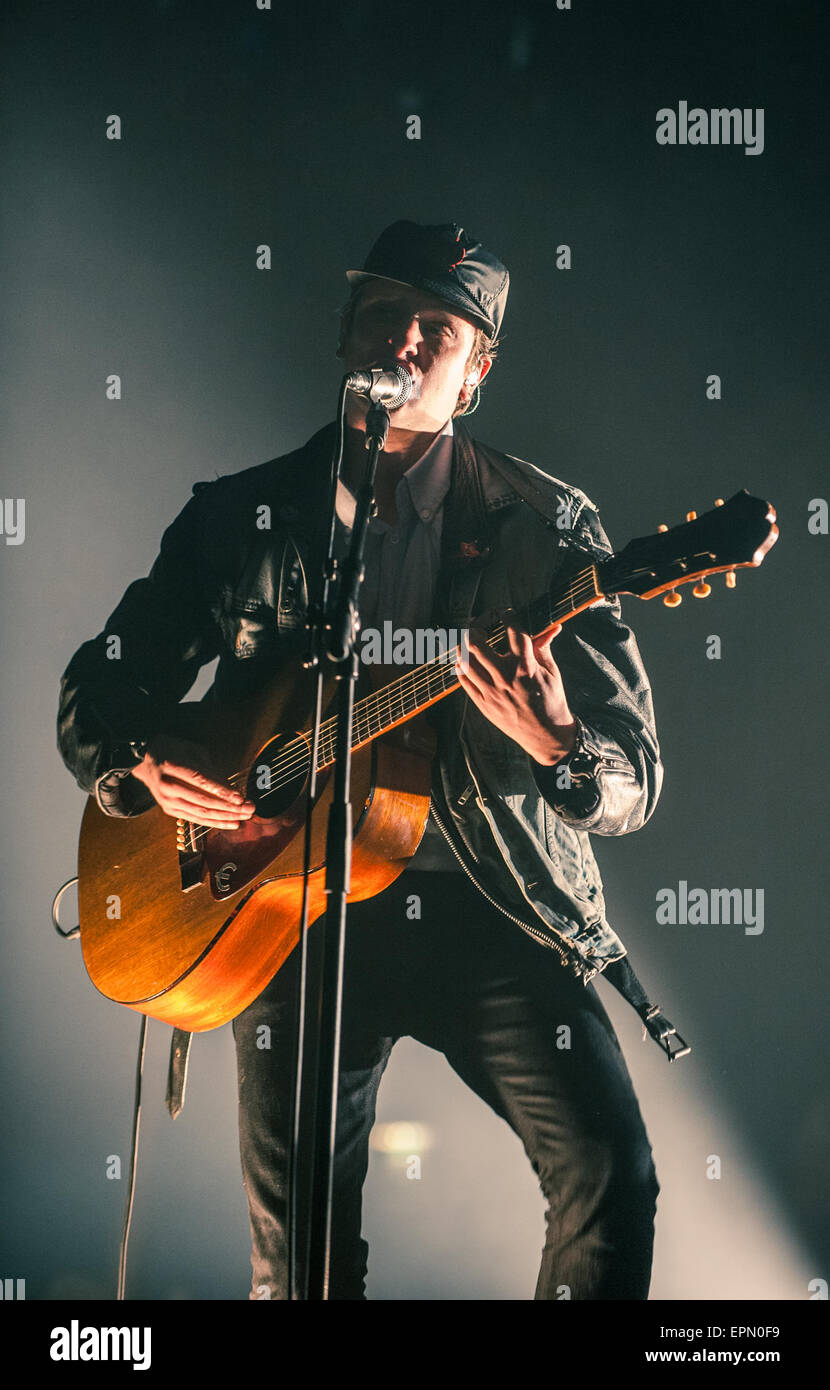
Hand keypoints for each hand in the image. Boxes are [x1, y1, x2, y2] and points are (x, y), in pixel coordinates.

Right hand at [130, 736, 255, 828]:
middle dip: (229, 807)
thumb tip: (230, 787)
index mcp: (171, 765)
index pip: (200, 780)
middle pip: (203, 800)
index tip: (240, 797)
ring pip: (201, 813)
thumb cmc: (172, 751)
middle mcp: (167, 785)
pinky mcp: (169, 810)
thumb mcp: (190, 749)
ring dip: (226, 817)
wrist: (143, 761)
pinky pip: (195, 819)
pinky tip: (231, 823)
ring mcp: (167, 800)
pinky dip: (214, 822)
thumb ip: (209, 767)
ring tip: (245, 816)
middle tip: (250, 808)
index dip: (221, 790)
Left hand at [455, 622, 577, 766]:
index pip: (513, 632)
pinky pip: (464, 681)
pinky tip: (465, 662)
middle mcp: (505, 678)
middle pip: (477, 643)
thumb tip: (553, 627)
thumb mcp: (552, 673)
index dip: (507, 616)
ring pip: (465, 661)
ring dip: (464, 646)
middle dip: (475, 628)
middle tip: (478, 625)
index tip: (505, 613)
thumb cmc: (552, 701)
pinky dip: (461, 668)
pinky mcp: (483, 705)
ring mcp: (492, 693)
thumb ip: (544, 648)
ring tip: (468, 641)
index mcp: (526, 668)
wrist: (546, 736)